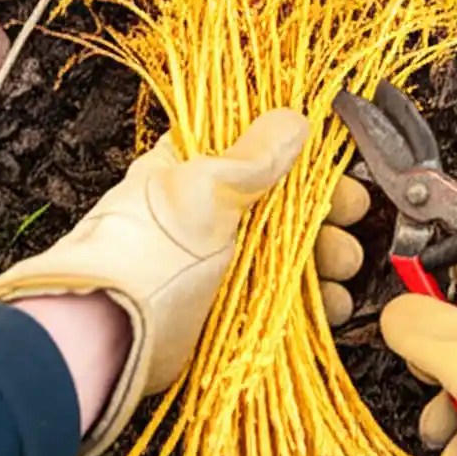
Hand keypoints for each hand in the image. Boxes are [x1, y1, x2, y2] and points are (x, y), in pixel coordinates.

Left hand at [0, 109, 359, 455]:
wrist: (110, 336)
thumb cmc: (146, 253)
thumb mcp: (202, 191)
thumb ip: (252, 157)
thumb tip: (293, 119)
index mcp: (197, 172)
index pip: (264, 156)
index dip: (308, 168)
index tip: (340, 181)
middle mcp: (212, 217)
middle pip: (286, 210)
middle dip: (326, 219)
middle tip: (346, 228)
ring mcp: (223, 267)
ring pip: (291, 257)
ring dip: (326, 262)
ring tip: (340, 269)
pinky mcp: (230, 313)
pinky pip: (284, 301)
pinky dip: (313, 303)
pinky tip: (332, 305)